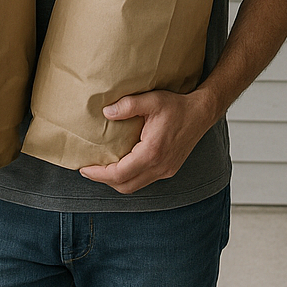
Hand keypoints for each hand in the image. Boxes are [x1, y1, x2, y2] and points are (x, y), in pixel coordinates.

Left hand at [78, 89, 214, 193]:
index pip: (119, 174)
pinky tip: (123, 165)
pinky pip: (144, 181)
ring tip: (103, 169)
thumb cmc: (178, 106)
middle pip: (125, 186)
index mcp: (152, 152)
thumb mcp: (152, 100)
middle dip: (104, 181)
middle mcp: (159, 167)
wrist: (202, 113)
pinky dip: (130, 178)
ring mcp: (166, 170)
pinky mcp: (169, 169)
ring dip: (117, 181)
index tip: (84, 168)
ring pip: (135, 186)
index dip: (99, 174)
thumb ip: (128, 105)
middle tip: (89, 169)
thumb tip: (106, 112)